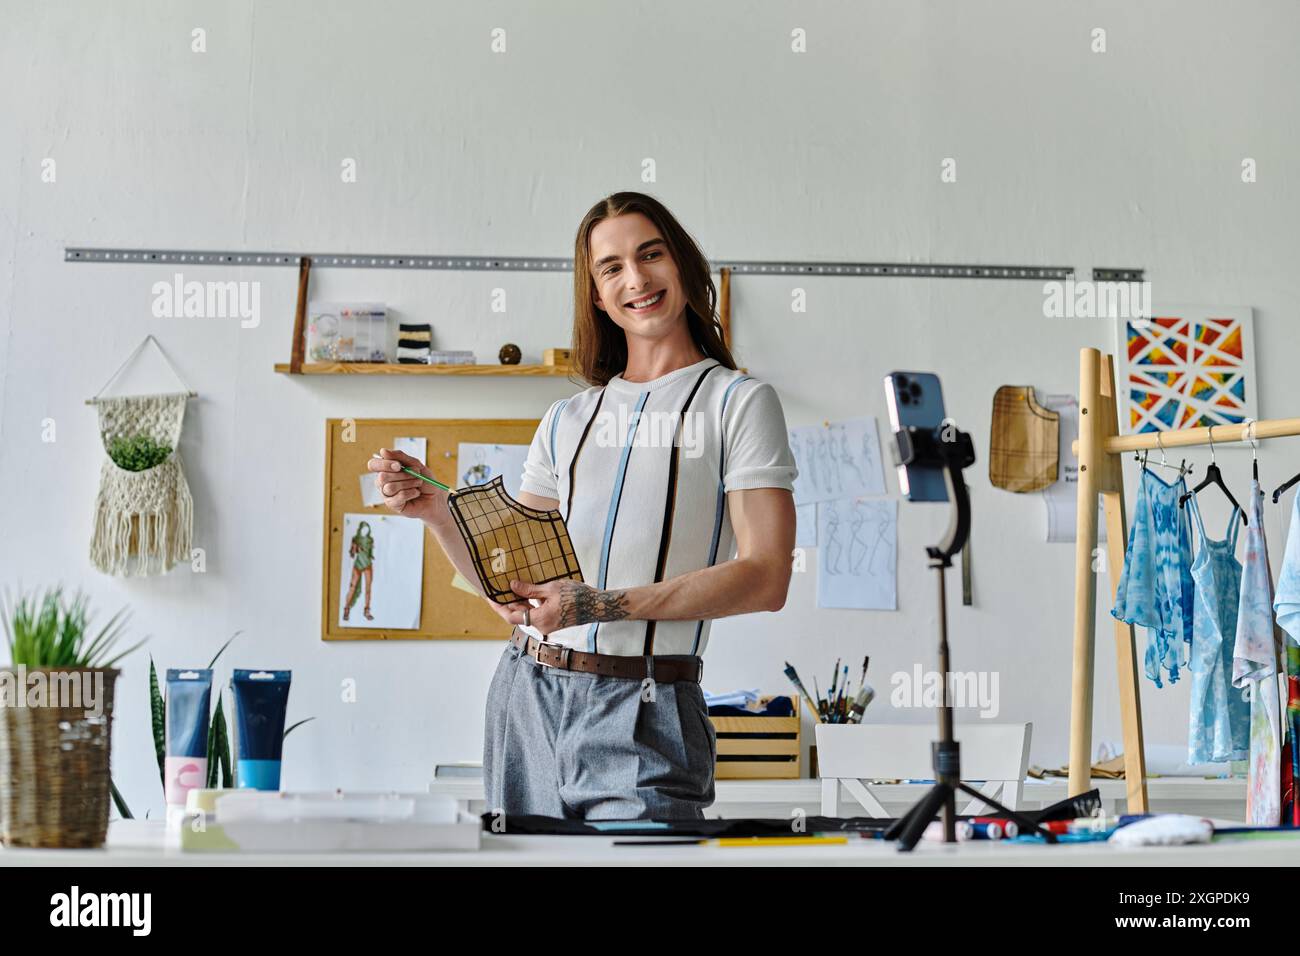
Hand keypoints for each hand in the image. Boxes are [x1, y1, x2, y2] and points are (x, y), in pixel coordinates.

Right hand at [367, 448, 445, 522]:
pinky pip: (398, 497)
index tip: (398, 465)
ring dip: (408, 483)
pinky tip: (416, 493)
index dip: (384, 464)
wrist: (436, 496)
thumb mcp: (415, 464)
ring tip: (418, 483)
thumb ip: (400, 456)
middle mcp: (383, 482)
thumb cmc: (424, 479)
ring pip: (390, 487)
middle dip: (403, 474)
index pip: (373, 465)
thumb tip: (382, 451)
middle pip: (382, 477)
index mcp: (386, 470)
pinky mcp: (393, 505)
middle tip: (416, 473)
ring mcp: (387, 495)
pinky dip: (410, 493)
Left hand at [507, 579, 630, 633]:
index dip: (498, 606)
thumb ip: (530, 589)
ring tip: (512, 586)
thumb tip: (512, 586)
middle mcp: (541, 626)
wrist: (597, 606)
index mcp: (539, 619)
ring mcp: (547, 625)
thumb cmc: (577, 596)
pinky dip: (530, 603)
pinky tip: (529, 591)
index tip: (488, 596)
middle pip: (518, 615)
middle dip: (507, 602)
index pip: (510, 616)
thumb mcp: (551, 588)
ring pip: (527, 613)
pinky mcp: (552, 621)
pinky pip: (536, 613)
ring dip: (519, 602)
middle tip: (498, 587)